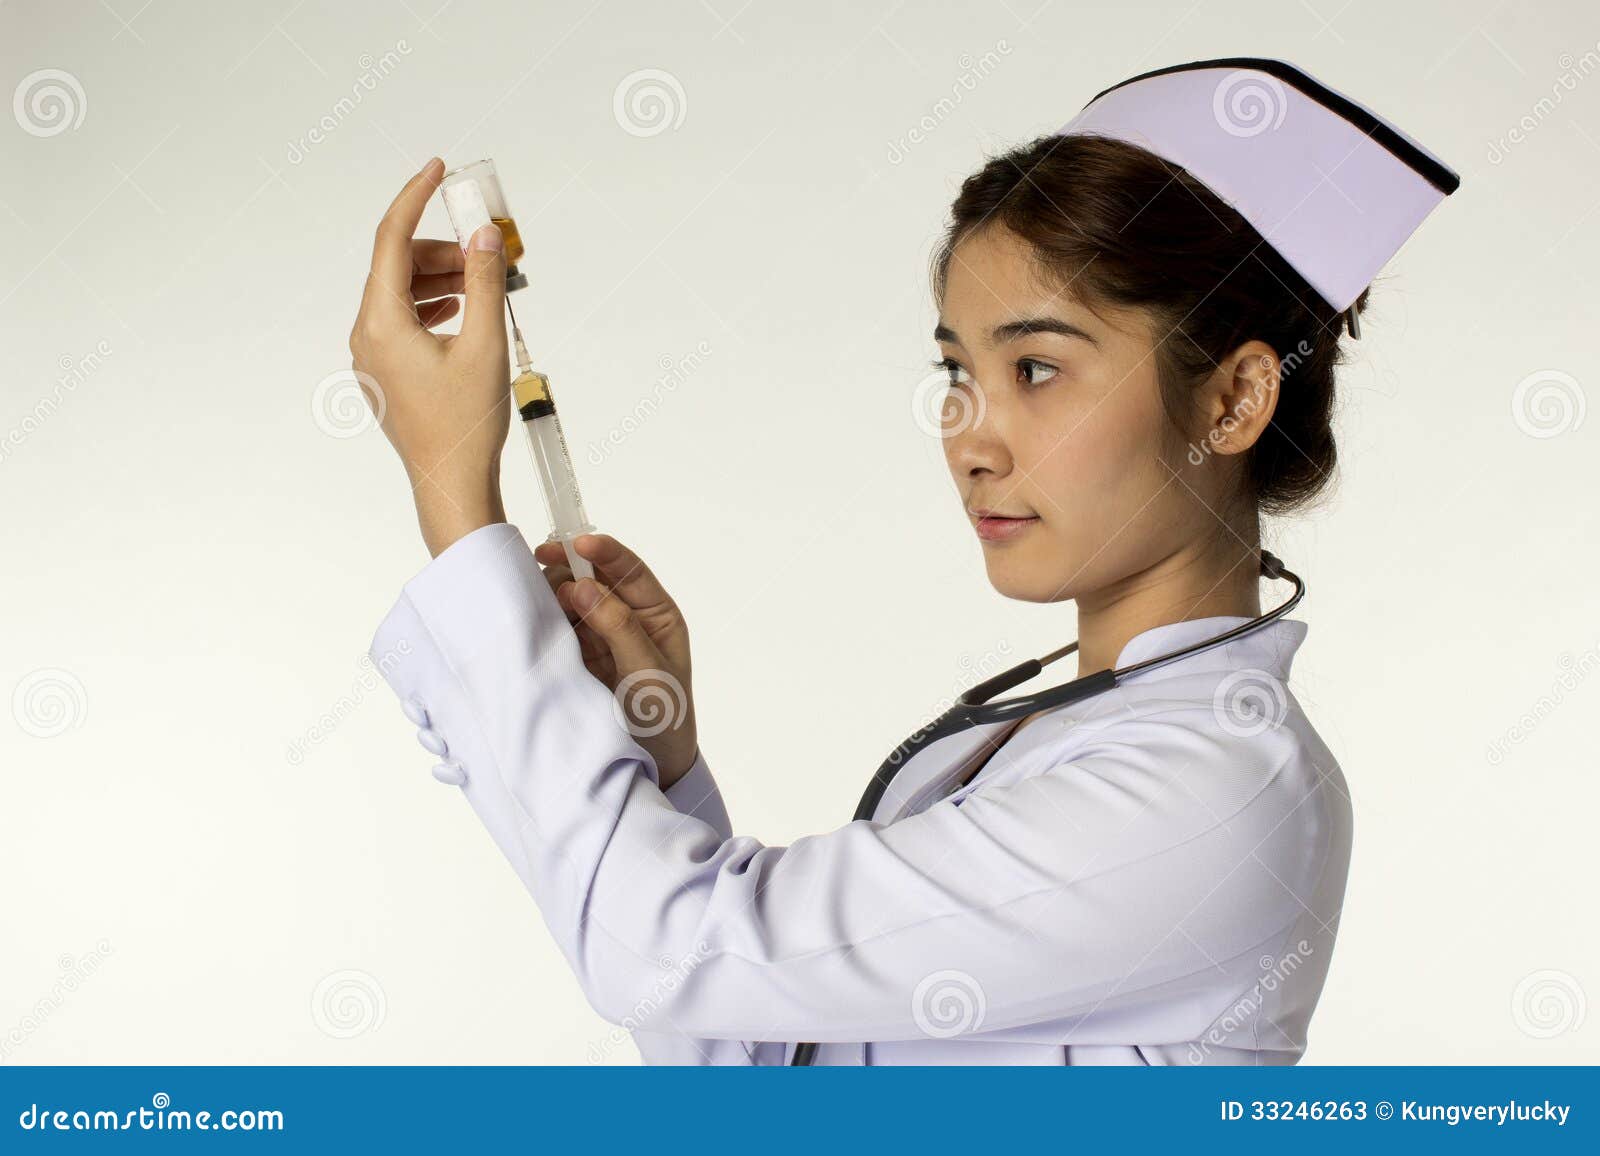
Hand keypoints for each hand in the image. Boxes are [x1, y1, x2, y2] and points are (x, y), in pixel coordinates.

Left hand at [348, 157, 510, 556]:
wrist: (452, 482)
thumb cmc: (465, 424)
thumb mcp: (484, 343)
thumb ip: (483, 281)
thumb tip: (483, 235)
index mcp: (381, 322)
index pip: (391, 239)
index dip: (416, 197)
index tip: (438, 170)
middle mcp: (367, 335)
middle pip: (400, 267)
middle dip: (445, 252)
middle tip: (490, 252)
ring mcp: (373, 356)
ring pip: (404, 294)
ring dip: (445, 280)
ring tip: (487, 285)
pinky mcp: (387, 373)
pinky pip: (406, 321)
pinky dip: (436, 306)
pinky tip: (466, 310)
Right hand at [535, 534, 698, 788]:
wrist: (651, 765)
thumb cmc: (663, 716)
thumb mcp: (647, 672)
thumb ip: (618, 627)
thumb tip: (583, 586)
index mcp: (657, 615)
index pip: (630, 571)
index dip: (603, 552)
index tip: (577, 542)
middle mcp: (628, 618)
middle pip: (593, 578)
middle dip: (569, 570)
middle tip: (544, 571)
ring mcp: (599, 635)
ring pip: (570, 599)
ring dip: (552, 593)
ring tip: (535, 600)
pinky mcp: (576, 653)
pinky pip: (557, 625)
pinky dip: (543, 618)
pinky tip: (530, 617)